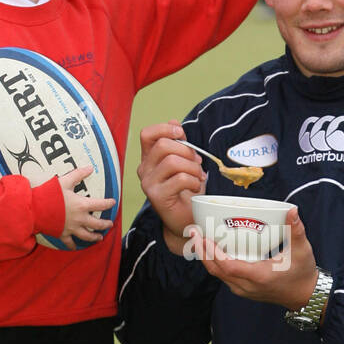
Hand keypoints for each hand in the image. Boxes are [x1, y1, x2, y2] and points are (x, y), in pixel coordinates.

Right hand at [56, 166, 115, 249]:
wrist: (35, 209)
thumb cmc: (50, 194)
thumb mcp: (64, 181)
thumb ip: (78, 174)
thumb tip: (90, 167)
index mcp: (82, 205)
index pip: (101, 204)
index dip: (108, 203)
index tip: (113, 202)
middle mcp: (80, 219)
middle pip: (97, 224)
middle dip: (105, 224)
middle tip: (110, 224)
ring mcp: (72, 228)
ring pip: (87, 235)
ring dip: (95, 237)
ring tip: (100, 238)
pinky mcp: (62, 234)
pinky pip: (69, 242)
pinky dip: (73, 245)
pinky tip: (75, 247)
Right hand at [137, 122, 206, 251]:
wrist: (186, 220)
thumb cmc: (185, 192)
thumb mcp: (184, 163)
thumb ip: (178, 145)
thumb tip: (174, 122)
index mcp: (149, 158)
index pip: (147, 134)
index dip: (164, 129)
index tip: (182, 135)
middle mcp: (144, 170)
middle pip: (163, 146)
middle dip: (186, 151)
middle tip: (197, 162)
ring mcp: (148, 183)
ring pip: (172, 161)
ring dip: (192, 167)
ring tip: (199, 177)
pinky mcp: (157, 197)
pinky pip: (179, 179)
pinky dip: (193, 181)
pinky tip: (195, 187)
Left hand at [193, 209, 319, 309]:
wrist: (305, 295)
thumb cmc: (303, 273)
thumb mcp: (301, 250)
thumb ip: (296, 230)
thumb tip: (292, 210)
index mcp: (259, 276)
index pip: (228, 266)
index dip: (213, 253)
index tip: (203, 237)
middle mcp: (247, 286)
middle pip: (216, 271)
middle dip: (202, 252)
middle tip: (194, 232)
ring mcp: (243, 290)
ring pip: (217, 275)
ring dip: (206, 258)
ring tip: (198, 239)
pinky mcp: (243, 290)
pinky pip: (223, 277)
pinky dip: (214, 264)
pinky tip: (210, 250)